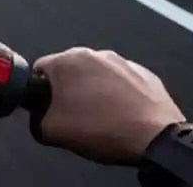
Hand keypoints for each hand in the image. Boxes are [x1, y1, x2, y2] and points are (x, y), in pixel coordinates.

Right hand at [33, 47, 184, 164]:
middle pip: (70, 71)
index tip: (50, 110)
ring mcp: (123, 61)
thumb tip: (41, 117)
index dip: (40, 93)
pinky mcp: (145, 74)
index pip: (39, 71)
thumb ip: (37, 119)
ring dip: (95, 91)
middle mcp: (94, 53)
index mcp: (66, 61)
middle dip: (69, 91)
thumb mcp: (52, 132)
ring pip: (97, 76)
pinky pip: (123, 82)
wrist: (156, 139)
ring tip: (102, 118)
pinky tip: (123, 115)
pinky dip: (119, 95)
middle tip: (75, 117)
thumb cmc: (102, 130)